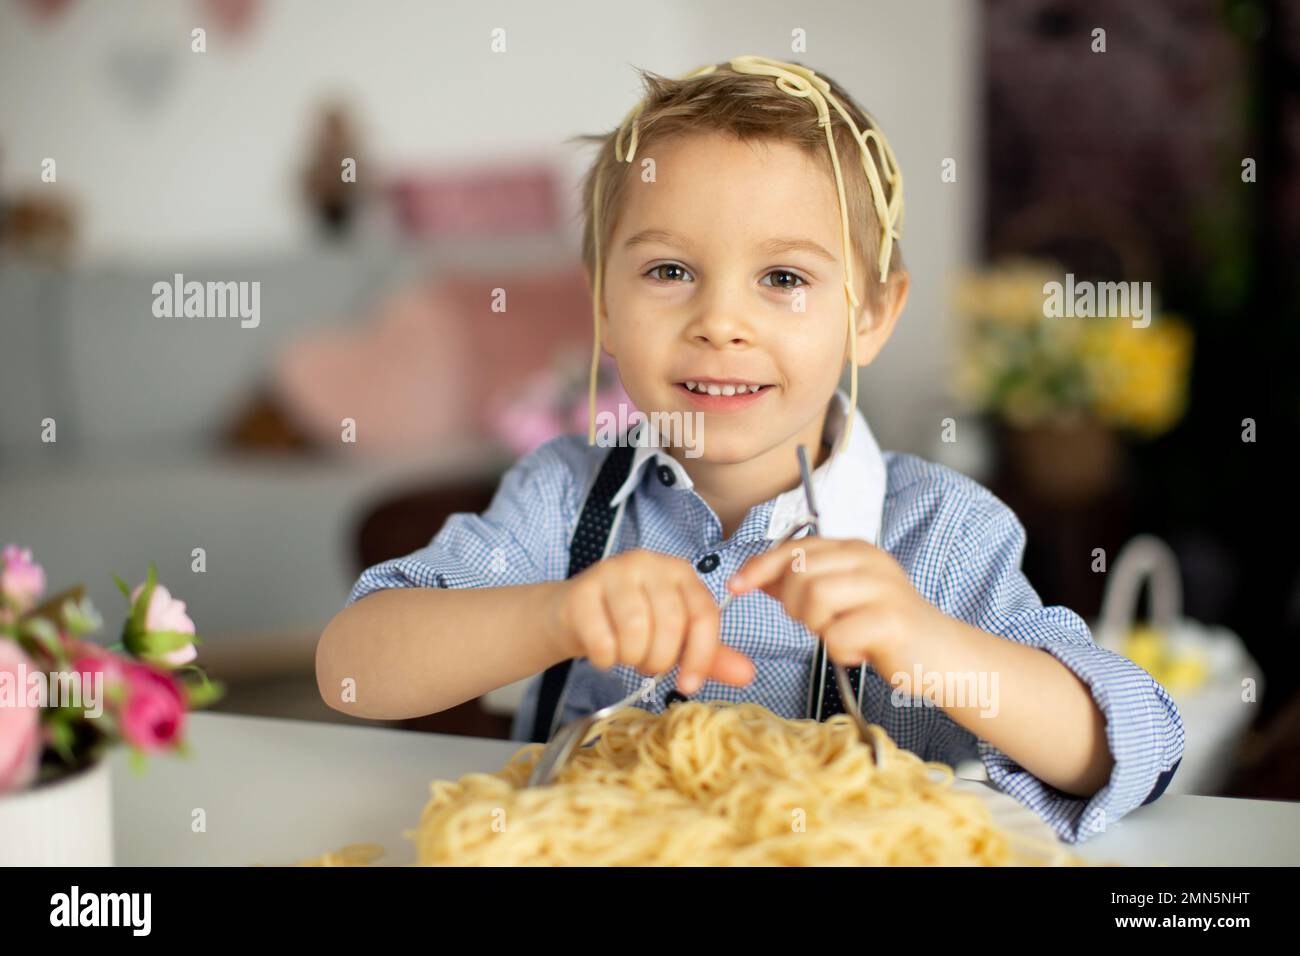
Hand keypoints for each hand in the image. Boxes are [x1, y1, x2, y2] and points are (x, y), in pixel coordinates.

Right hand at [545, 549, 754, 694]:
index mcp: (680, 572)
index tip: (689, 685)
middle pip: (671, 624)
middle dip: (660, 660)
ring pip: (636, 631)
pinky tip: (602, 650)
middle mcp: (650, 563)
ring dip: (631, 658)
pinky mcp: (583, 590)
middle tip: (646, 664)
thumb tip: (748, 674)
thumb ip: (709, 654)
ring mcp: (614, 572)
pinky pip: (602, 640)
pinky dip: (604, 658)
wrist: (574, 615)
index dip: (701, 656)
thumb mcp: (675, 639)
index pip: (704, 614)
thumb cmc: (630, 624)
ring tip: (625, 653)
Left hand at [726, 536, 935, 670]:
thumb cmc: (886, 628)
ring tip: (837, 635)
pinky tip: (856, 651)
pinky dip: (838, 650)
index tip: (736, 585)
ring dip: (816, 627)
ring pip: (815, 598)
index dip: (760, 566)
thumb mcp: (841, 598)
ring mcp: (882, 589)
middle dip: (793, 605)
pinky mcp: (892, 621)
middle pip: (800, 573)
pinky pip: (837, 635)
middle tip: (815, 623)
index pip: (794, 548)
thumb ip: (802, 584)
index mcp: (855, 550)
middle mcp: (869, 561)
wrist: (940, 655)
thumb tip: (755, 576)